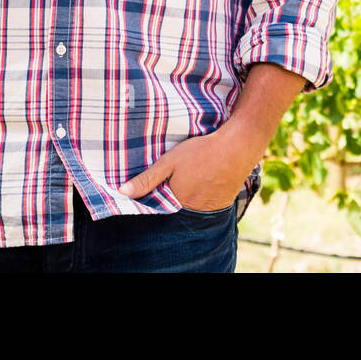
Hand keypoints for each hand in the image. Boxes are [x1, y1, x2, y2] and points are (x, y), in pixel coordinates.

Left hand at [118, 125, 262, 211]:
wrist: (238, 147)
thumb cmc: (202, 151)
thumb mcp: (170, 161)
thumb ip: (147, 179)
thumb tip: (122, 193)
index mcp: (175, 202)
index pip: (157, 210)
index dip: (152, 202)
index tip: (150, 193)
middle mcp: (191, 211)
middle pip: (174, 212)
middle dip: (170, 202)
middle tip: (174, 184)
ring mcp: (208, 211)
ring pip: (190, 211)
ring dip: (186, 202)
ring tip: (190, 183)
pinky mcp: (222, 206)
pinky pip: (206, 209)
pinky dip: (202, 200)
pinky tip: (203, 186)